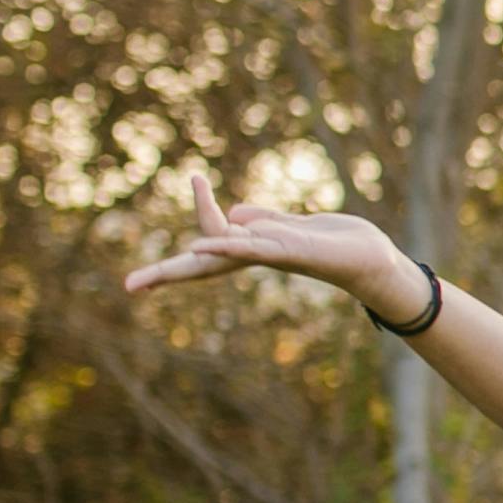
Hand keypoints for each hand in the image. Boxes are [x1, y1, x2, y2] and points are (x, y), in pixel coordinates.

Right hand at [124, 172, 427, 319]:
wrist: (374, 257)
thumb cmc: (335, 244)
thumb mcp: (290, 226)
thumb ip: (261, 221)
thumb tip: (233, 217)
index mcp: (252, 252)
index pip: (202, 257)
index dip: (171, 265)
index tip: (135, 280)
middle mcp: (256, 258)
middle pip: (201, 265)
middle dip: (165, 275)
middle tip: (129, 285)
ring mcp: (272, 256)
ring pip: (224, 254)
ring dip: (195, 256)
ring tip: (161, 268)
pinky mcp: (293, 250)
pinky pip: (254, 246)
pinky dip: (227, 243)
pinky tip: (202, 244)